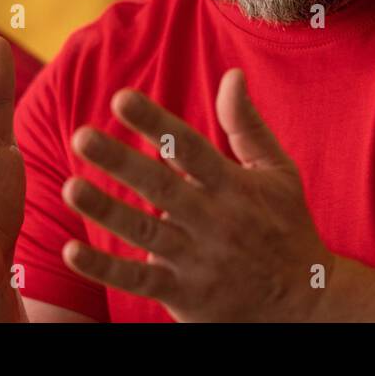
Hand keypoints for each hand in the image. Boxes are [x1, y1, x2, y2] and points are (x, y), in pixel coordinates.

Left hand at [61, 70, 331, 320]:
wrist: (303, 301)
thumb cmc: (287, 226)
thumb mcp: (278, 171)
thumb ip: (247, 125)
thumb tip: (232, 75)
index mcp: (235, 186)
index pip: (191, 148)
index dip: (156, 124)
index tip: (121, 99)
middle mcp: (214, 220)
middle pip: (162, 187)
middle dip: (120, 161)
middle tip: (82, 136)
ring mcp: (198, 259)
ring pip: (145, 232)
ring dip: (106, 210)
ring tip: (70, 188)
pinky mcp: (186, 294)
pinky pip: (140, 282)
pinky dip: (106, 268)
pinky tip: (75, 250)